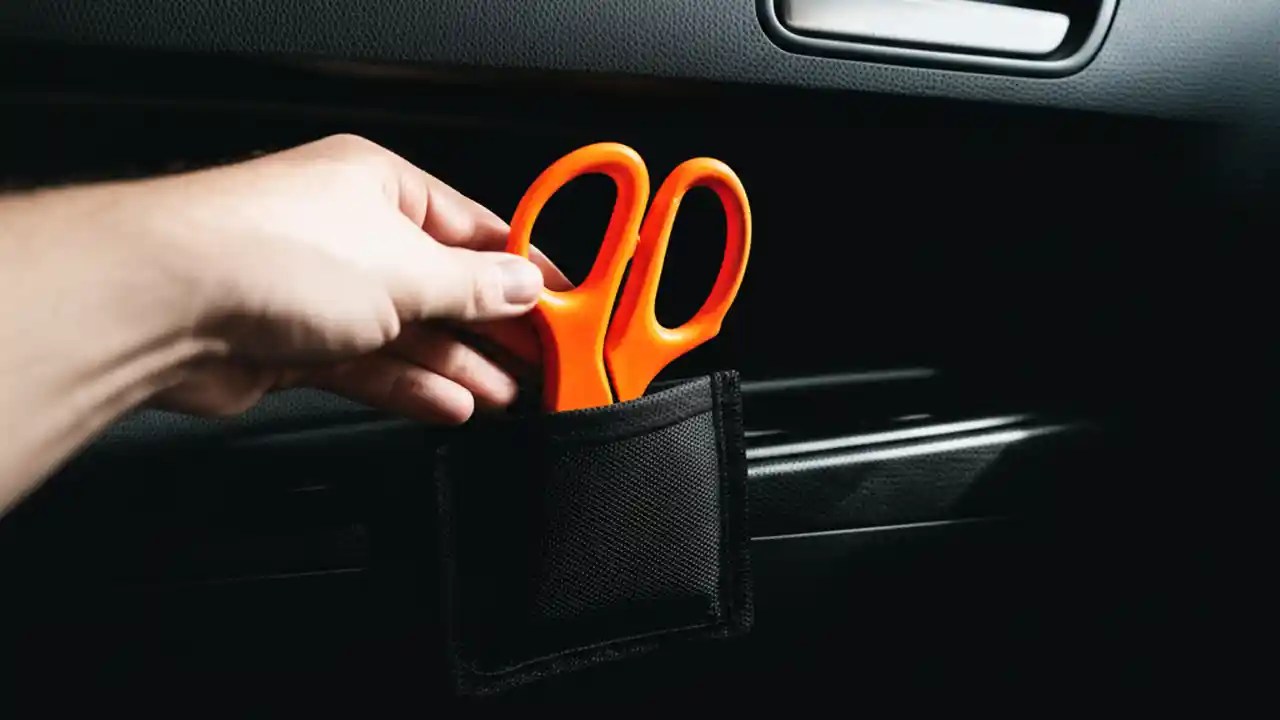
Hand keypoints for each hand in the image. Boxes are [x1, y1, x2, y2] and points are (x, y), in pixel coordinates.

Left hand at [129, 134, 568, 422]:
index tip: (563, 305)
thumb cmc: (272, 252)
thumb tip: (525, 284)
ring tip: (504, 396)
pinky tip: (449, 405)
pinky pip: (370, 367)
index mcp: (382, 188)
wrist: (166, 302)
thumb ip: (475, 286)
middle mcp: (350, 233)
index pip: (473, 230)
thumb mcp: (409, 268)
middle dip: (491, 328)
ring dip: (456, 366)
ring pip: (407, 333)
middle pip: (442, 286)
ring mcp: (320, 290)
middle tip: (540, 363)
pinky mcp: (294, 343)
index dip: (522, 269)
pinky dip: (410, 388)